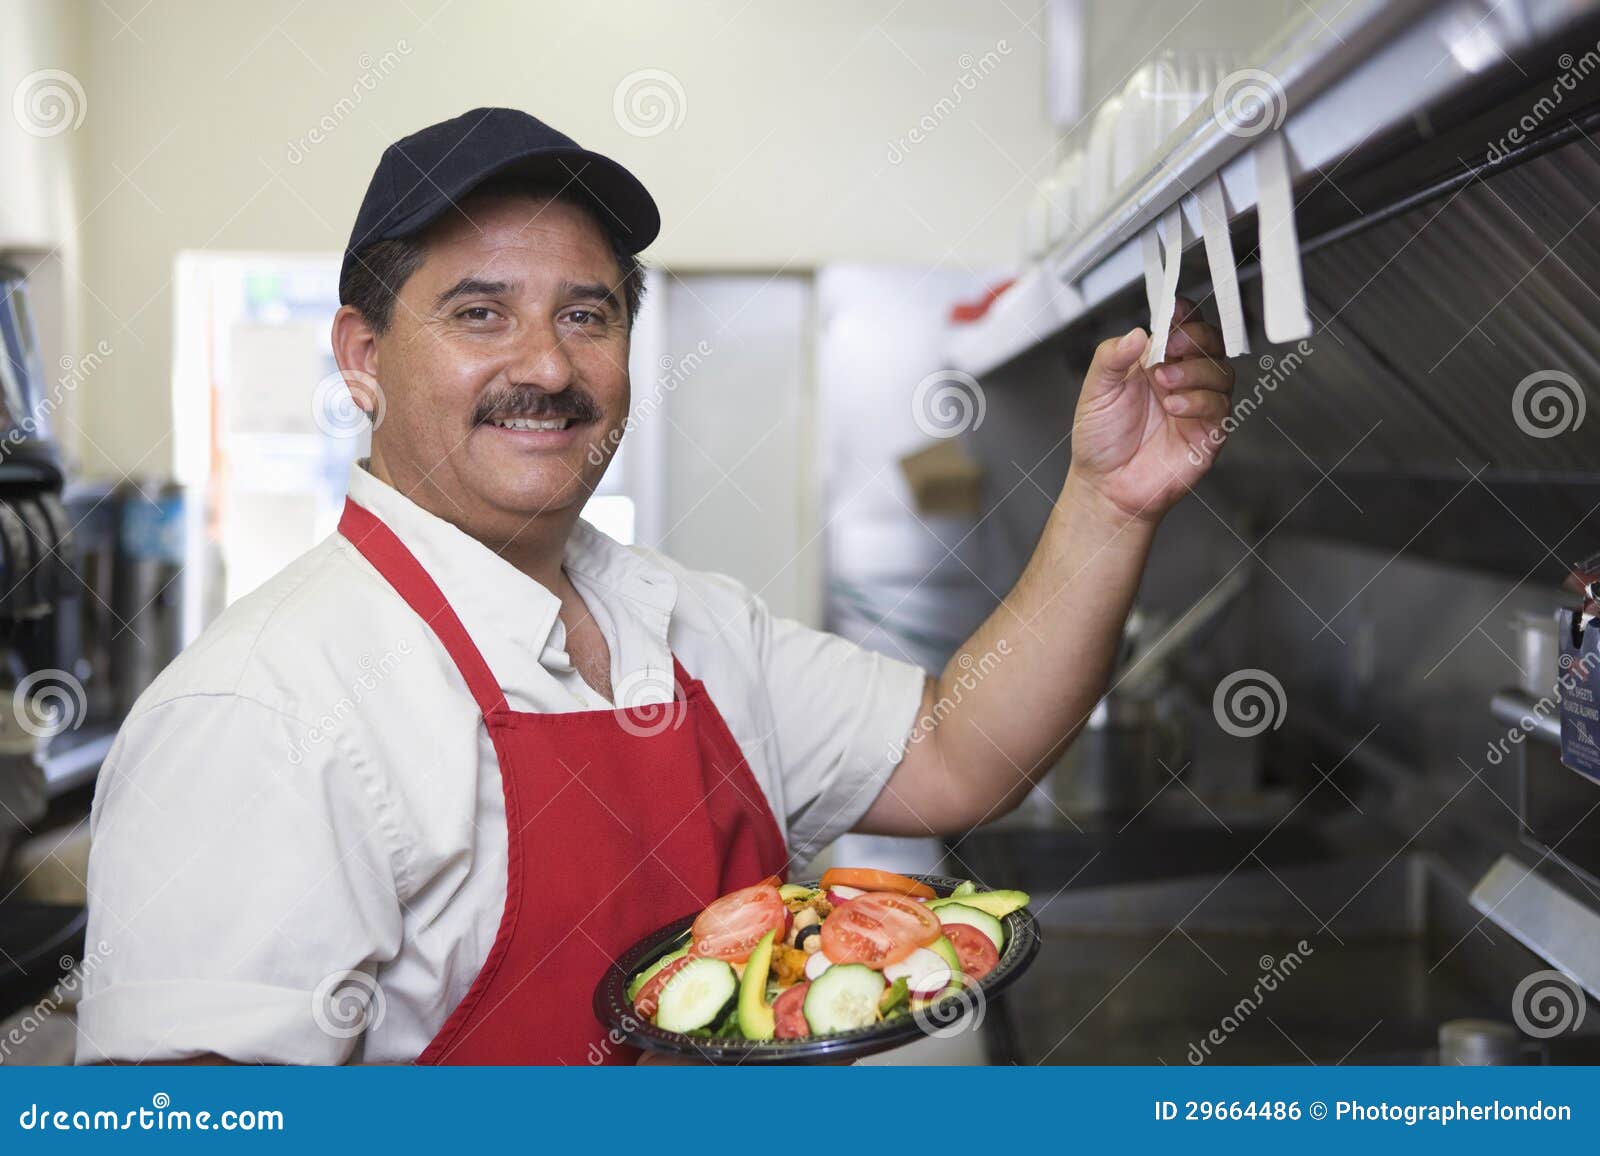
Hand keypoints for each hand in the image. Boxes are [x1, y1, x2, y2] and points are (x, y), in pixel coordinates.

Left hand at [1067, 298, 1234, 523]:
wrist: (1104, 486)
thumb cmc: (1101, 441)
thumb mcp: (1095, 391)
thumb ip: (1111, 358)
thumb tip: (1136, 333)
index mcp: (1156, 364)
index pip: (1182, 328)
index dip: (1183, 315)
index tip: (1174, 311)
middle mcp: (1181, 381)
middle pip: (1210, 343)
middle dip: (1195, 338)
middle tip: (1171, 347)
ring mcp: (1197, 406)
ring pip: (1221, 372)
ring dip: (1194, 371)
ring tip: (1164, 383)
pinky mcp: (1208, 433)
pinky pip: (1219, 407)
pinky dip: (1199, 401)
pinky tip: (1174, 406)